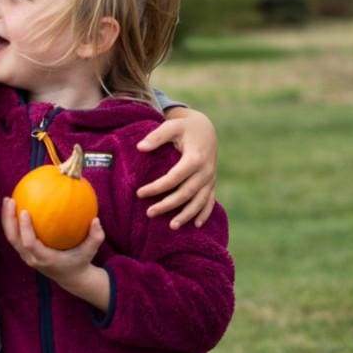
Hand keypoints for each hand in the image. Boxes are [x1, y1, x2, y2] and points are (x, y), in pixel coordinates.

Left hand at [0, 196, 104, 284]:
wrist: (71, 277)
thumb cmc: (80, 261)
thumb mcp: (90, 251)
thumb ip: (95, 237)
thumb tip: (96, 220)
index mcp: (45, 258)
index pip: (30, 244)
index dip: (25, 228)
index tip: (25, 211)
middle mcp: (32, 258)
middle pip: (14, 239)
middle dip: (9, 220)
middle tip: (11, 200)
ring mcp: (27, 256)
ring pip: (11, 237)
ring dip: (7, 219)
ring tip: (7, 199)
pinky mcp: (25, 251)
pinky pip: (15, 235)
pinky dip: (12, 221)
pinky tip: (15, 205)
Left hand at [136, 107, 217, 228]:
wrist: (205, 128)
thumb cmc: (185, 127)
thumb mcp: (171, 126)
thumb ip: (156, 136)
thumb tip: (140, 148)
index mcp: (195, 158)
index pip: (174, 178)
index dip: (157, 187)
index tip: (140, 193)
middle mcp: (206, 171)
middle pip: (186, 193)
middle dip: (168, 205)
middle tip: (149, 213)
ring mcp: (211, 178)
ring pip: (199, 201)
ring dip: (186, 215)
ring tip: (172, 226)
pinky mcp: (212, 182)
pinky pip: (210, 201)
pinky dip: (204, 213)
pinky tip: (196, 225)